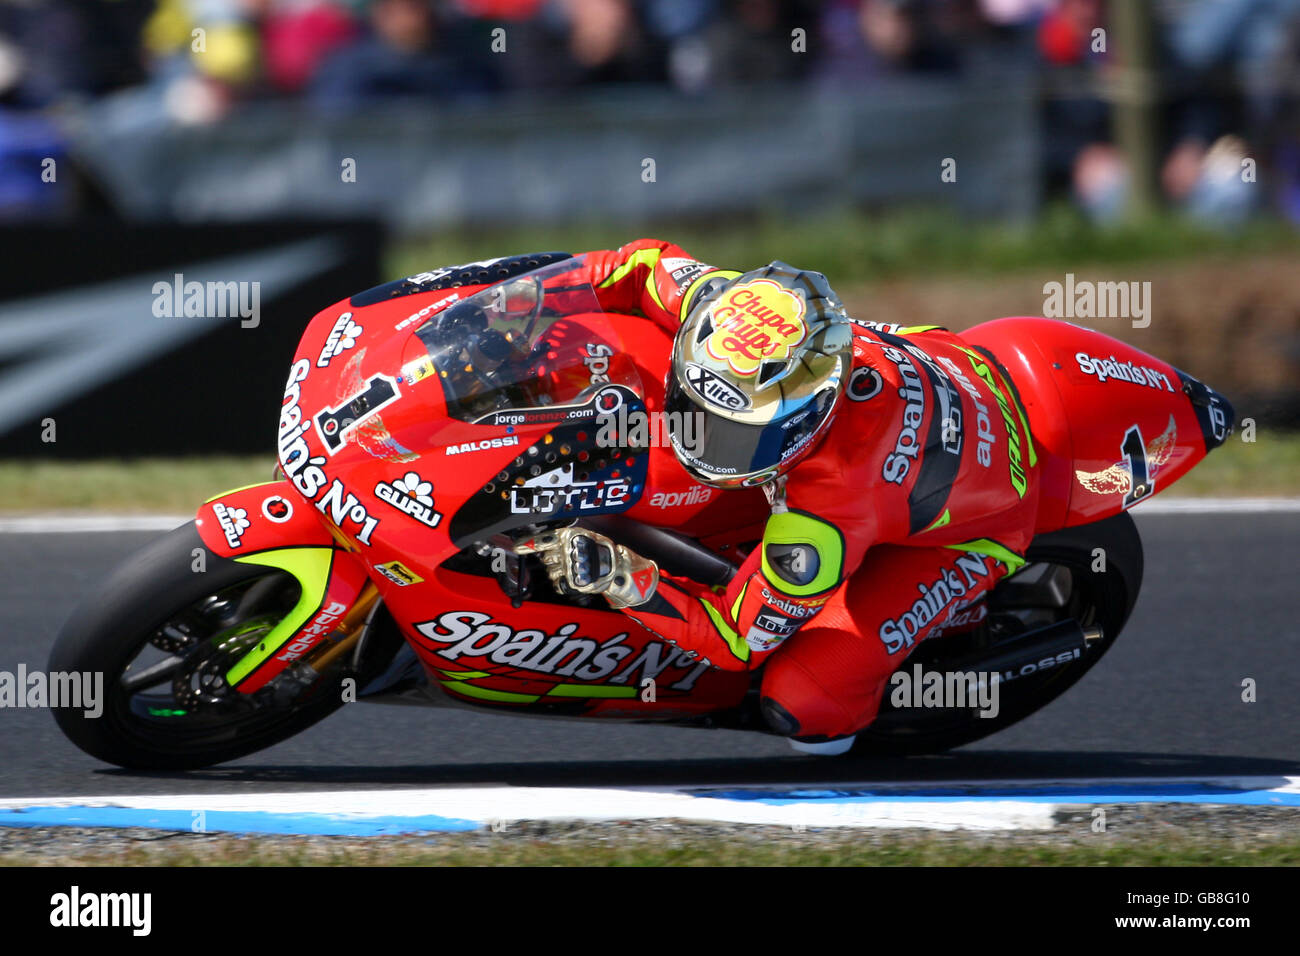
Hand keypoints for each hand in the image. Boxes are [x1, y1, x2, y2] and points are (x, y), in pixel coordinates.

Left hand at [513, 527, 658, 607]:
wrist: (619, 569)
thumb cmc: (600, 552)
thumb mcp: (583, 537)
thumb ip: (560, 539)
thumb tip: (536, 543)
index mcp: (570, 536)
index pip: (544, 539)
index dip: (528, 543)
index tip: (517, 545)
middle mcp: (569, 551)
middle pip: (546, 558)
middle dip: (553, 560)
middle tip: (567, 559)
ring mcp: (571, 567)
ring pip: (551, 573)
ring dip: (559, 572)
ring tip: (575, 569)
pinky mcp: (574, 581)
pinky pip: (559, 585)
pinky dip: (564, 584)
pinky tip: (575, 578)